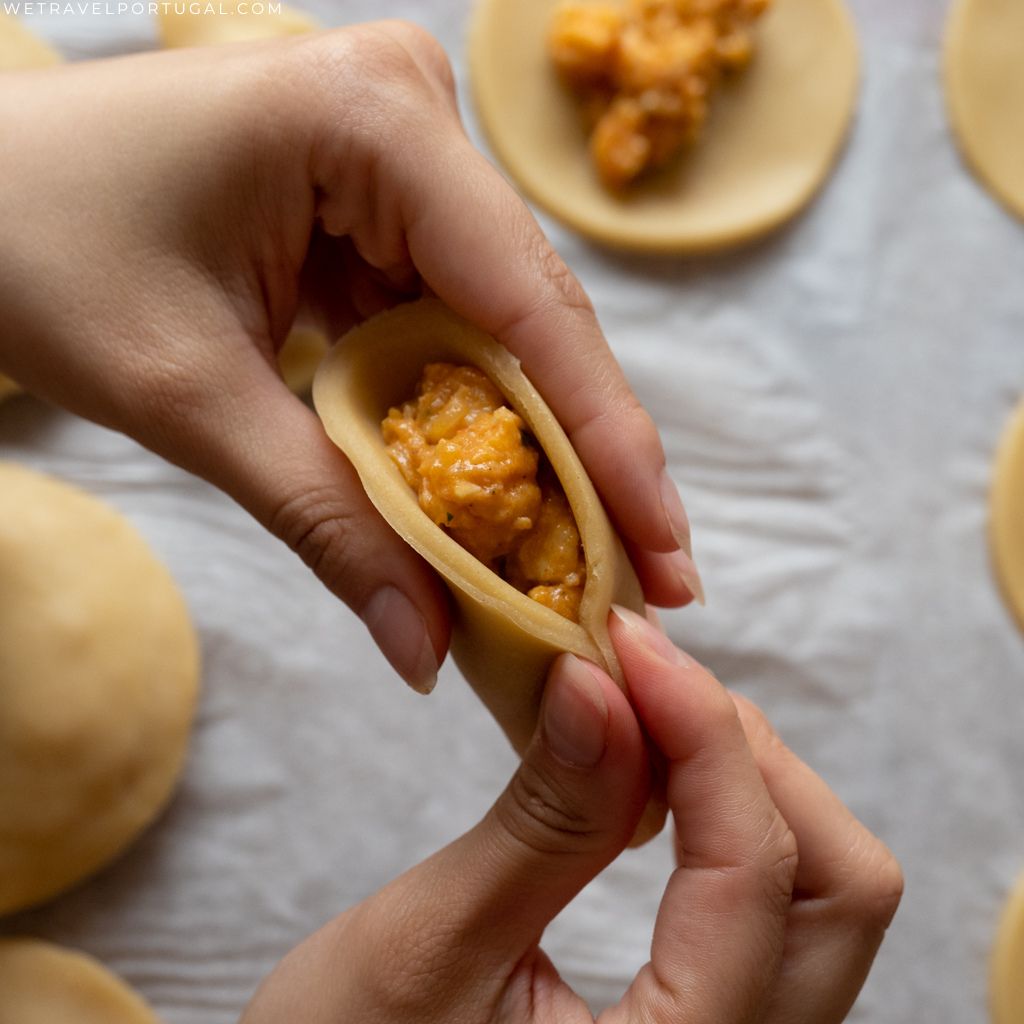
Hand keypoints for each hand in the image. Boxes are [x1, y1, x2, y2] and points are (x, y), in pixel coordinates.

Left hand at [0, 22, 699, 691]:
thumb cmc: (36, 250)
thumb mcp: (189, 397)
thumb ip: (323, 519)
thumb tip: (427, 646)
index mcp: (366, 120)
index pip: (523, 298)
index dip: (604, 435)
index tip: (660, 545)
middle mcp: (407, 116)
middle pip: (530, 316)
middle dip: (585, 452)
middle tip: (646, 572)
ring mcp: (397, 155)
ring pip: (498, 325)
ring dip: (534, 442)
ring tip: (592, 552)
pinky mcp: (377, 200)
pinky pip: (448, 319)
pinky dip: (470, 412)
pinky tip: (505, 493)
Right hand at [240, 605, 902, 1023]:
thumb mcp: (429, 945)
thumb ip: (543, 821)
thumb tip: (601, 685)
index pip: (753, 877)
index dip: (704, 734)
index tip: (632, 647)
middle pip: (841, 889)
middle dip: (747, 757)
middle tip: (644, 682)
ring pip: (818, 893)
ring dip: (742, 780)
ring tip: (643, 714)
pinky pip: (770, 907)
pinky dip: (725, 819)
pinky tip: (652, 775)